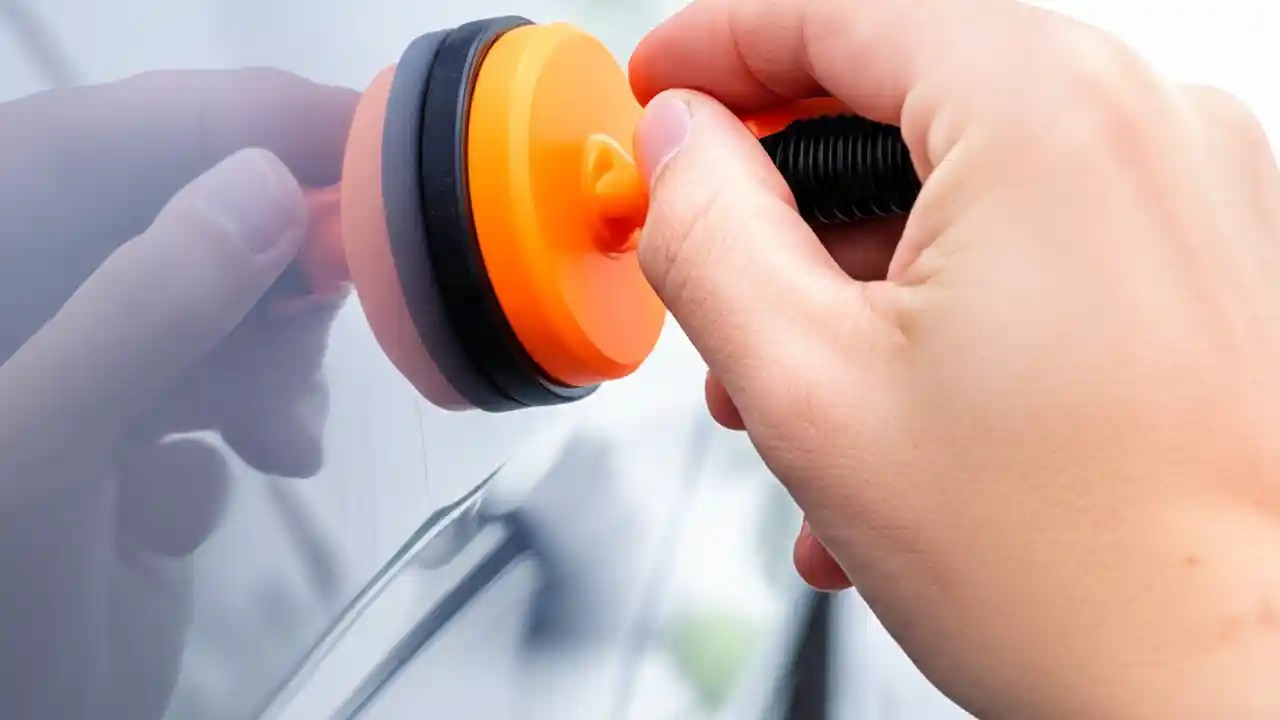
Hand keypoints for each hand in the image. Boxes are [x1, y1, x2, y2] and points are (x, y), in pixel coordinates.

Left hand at [0, 70, 354, 717]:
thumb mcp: (38, 457)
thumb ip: (139, 313)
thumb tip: (255, 195)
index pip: (101, 141)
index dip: (235, 123)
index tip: (362, 134)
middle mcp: (32, 314)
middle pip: (181, 222)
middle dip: (269, 274)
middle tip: (328, 309)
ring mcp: (78, 378)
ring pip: (216, 309)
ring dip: (268, 370)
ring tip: (276, 436)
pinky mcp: (126, 443)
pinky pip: (214, 392)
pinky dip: (234, 437)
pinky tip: (187, 500)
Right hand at [631, 0, 1279, 716]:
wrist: (1245, 700)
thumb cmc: (1078, 576)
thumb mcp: (810, 390)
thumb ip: (708, 234)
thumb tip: (679, 148)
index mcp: (1049, 116)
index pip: (838, 14)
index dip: (719, 48)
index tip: (657, 93)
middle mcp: (1146, 129)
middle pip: (898, 103)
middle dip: (781, 207)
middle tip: (714, 298)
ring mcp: (1197, 197)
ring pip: (961, 186)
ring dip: (855, 283)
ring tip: (802, 406)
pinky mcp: (1210, 266)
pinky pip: (1035, 243)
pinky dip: (941, 311)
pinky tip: (894, 425)